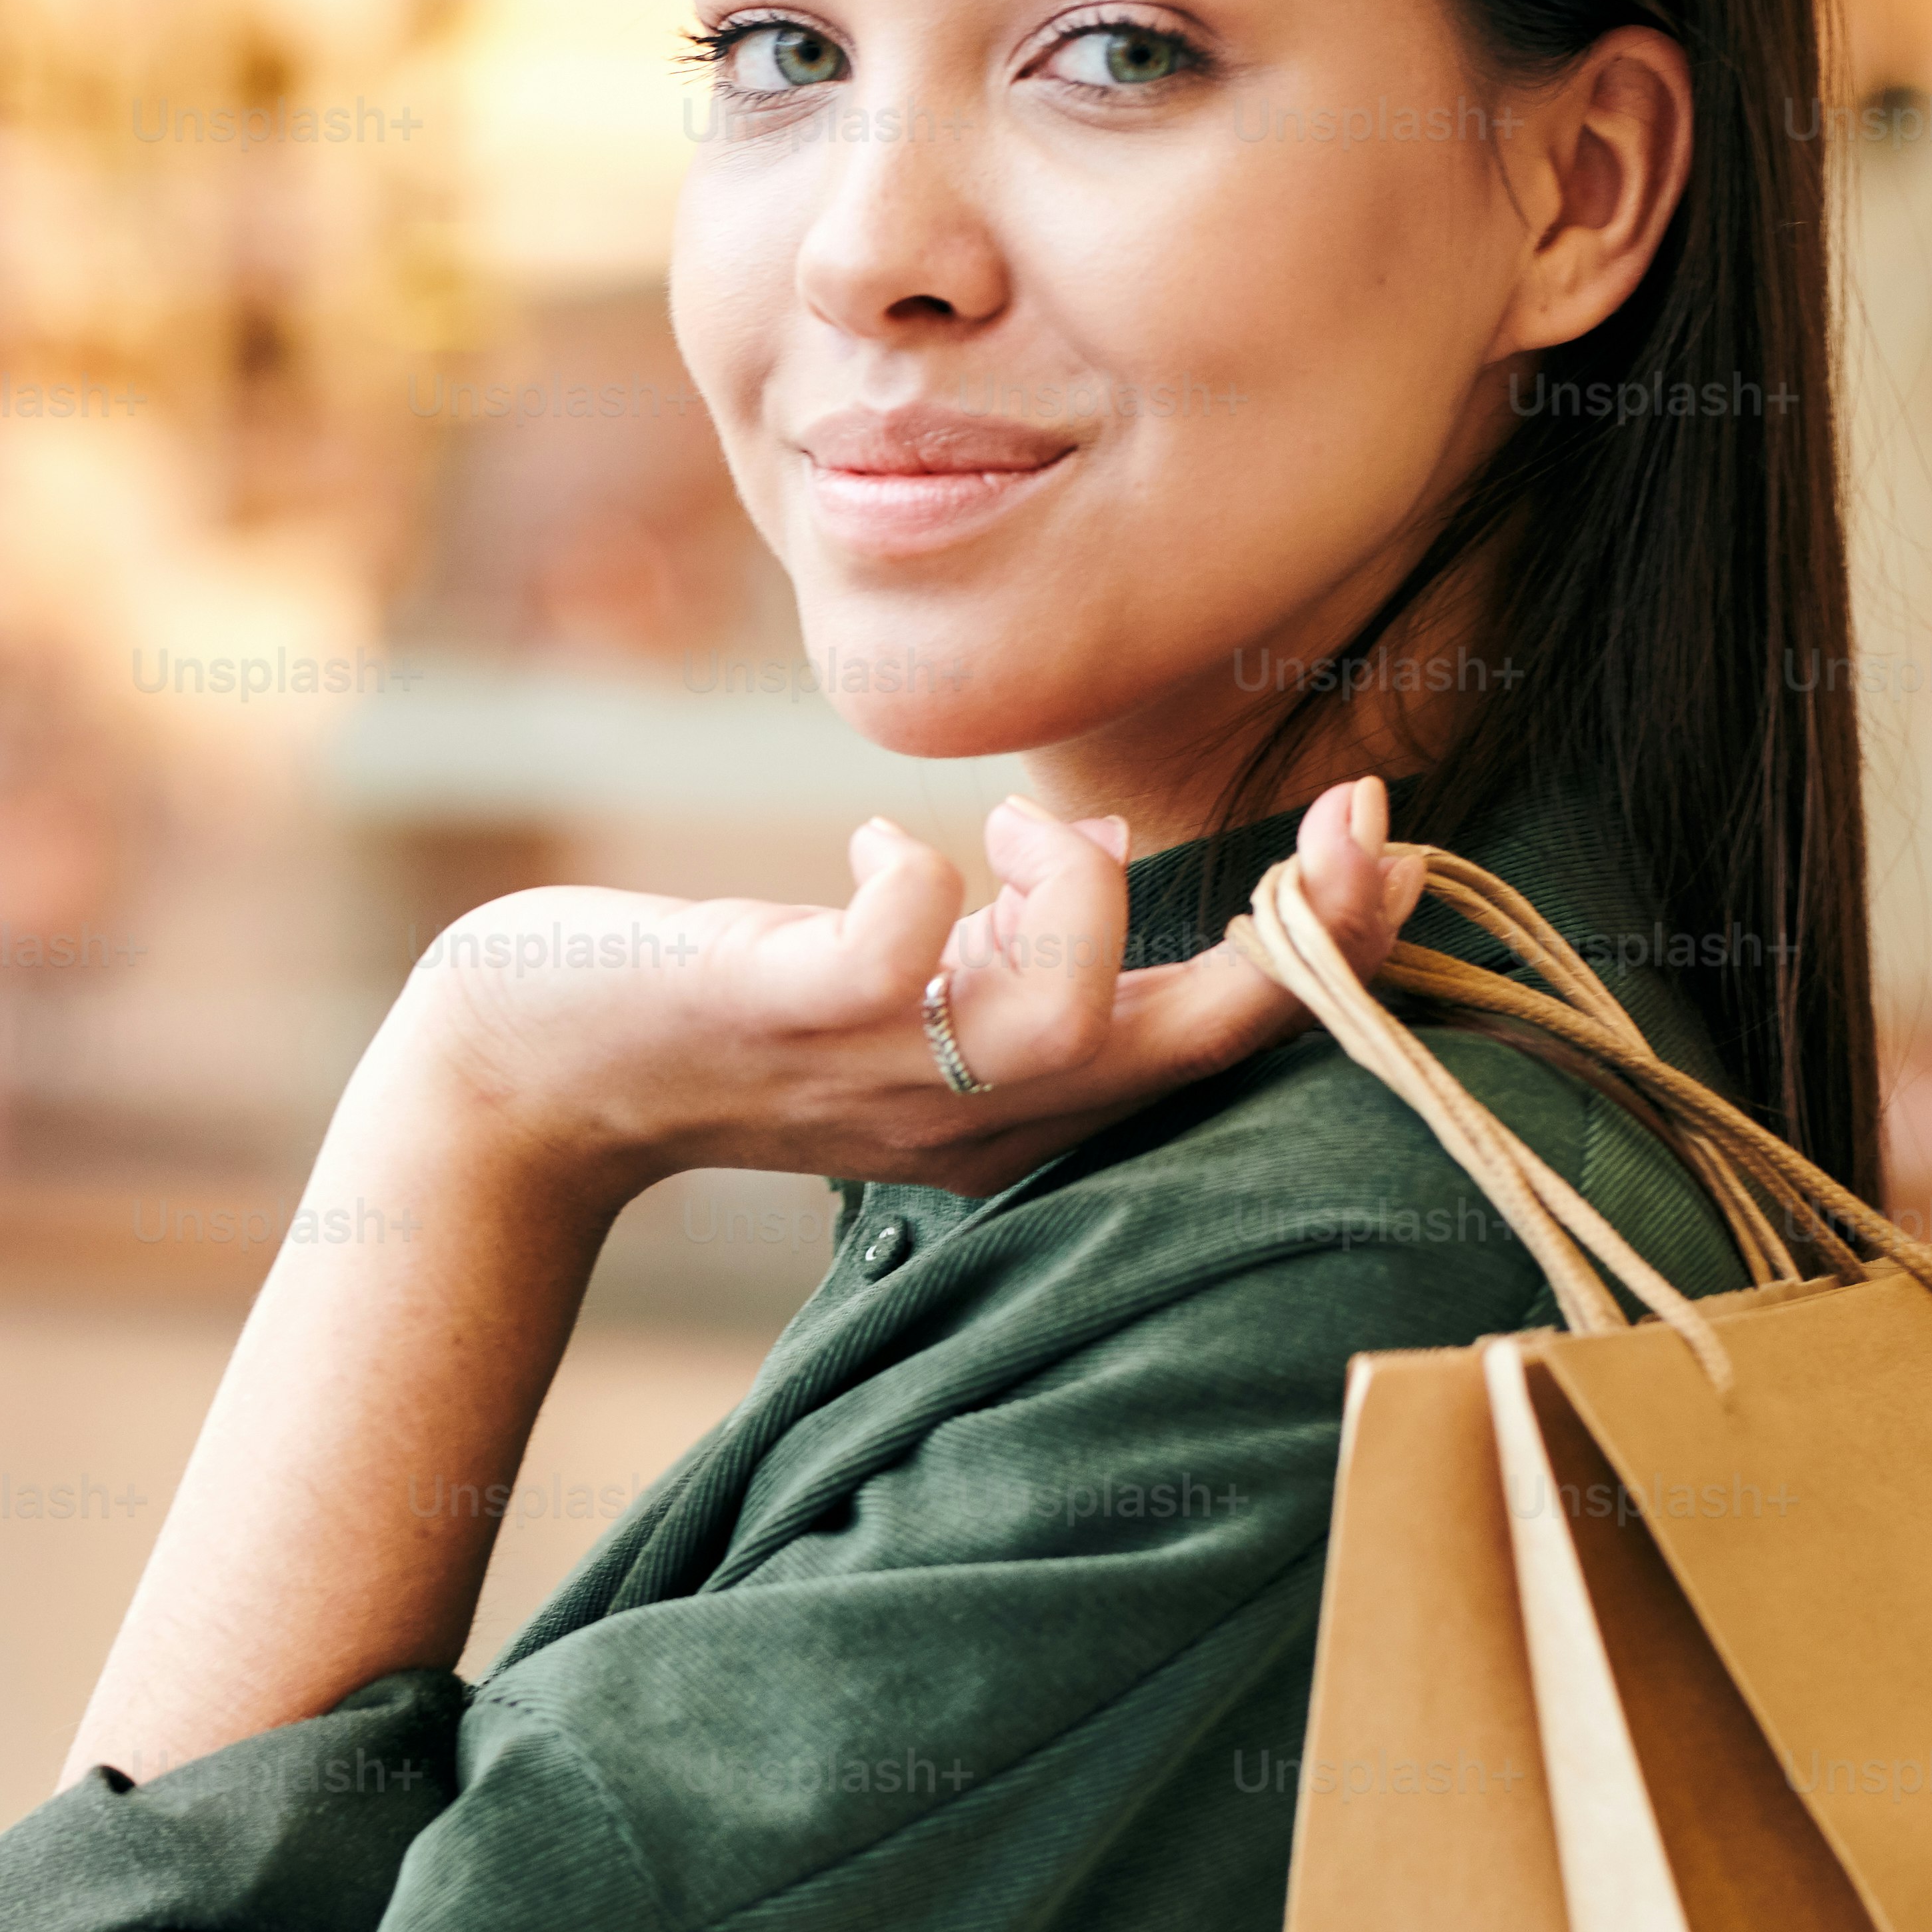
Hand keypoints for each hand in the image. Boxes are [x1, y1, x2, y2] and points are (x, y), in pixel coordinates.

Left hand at [396, 772, 1419, 1210]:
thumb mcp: (906, 991)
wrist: (542, 1072)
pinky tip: (872, 847)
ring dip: (1074, 890)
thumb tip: (1093, 847)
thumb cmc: (732, 1011)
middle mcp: (985, 1112)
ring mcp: (891, 1073)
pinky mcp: (790, 1014)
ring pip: (1066, 1016)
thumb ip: (1011, 944)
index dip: (1335, 957)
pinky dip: (910, 870)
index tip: (1388, 841)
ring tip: (1013, 827)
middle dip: (1303, 936)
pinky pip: (896, 947)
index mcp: (1033, 1102)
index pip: (1230, 1049)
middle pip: (1199, 1048)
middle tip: (1348, 819)